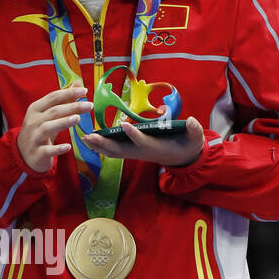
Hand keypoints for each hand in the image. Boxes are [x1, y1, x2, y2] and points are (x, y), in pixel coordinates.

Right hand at [17, 85, 92, 172]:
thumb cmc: (39, 129)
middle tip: (89, 105)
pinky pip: (47, 150)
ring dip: (63, 122)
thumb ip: (64, 99)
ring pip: (48, 128)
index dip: (68, 93)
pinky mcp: (37, 152)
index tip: (85, 91)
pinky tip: (68, 147)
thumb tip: (78, 83)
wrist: (23, 152)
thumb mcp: (48, 113)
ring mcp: (34, 137)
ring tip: (78, 119)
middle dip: (72, 107)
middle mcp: (34, 121)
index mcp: (36, 109)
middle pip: (53, 111)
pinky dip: (57, 148)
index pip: (53, 97)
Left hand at [81, 116, 205, 166]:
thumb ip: (194, 130)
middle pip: (120, 150)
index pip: (142, 141)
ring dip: (98, 145)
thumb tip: (192, 121)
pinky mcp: (131, 152)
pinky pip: (113, 151)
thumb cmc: (187, 145)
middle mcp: (141, 152)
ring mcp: (134, 153)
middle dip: (105, 143)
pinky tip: (89, 140)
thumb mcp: (194, 138)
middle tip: (90, 135)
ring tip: (84, 137)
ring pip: (113, 152)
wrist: (182, 158)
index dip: (133, 134)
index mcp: (155, 147)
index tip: (123, 124)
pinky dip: (101, 146)